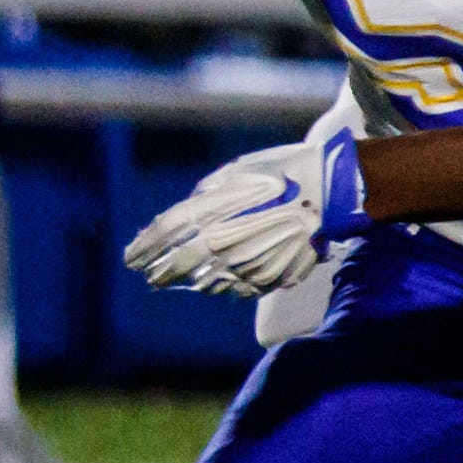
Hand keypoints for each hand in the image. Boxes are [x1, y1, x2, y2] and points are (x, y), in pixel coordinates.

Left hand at [123, 129, 367, 296]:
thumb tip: (180, 216)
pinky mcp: (268, 277)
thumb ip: (203, 197)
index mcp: (212, 212)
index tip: (130, 258)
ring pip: (206, 281)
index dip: (143, 247)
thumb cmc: (281, 173)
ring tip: (182, 280)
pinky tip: (216, 282)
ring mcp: (246, 263)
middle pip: (179, 265)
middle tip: (149, 276)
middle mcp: (223, 242)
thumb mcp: (234, 174)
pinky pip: (236, 289)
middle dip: (160, 272)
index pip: (165, 233)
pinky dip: (222, 286)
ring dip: (190, 281)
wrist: (332, 191)